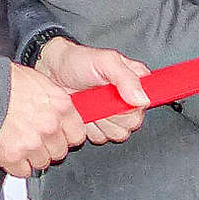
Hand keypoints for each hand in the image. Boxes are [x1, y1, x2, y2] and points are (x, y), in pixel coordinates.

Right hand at [0, 63, 84, 176]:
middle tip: (35, 138)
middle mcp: (50, 126)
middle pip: (60, 152)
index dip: (66, 137)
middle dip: (48, 147)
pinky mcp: (13, 156)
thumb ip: (55, 104)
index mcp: (61, 107)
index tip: (59, 136)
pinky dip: (16, 165)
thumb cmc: (6, 82)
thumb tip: (60, 114)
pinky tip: (11, 152)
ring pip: (42, 163)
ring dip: (32, 156)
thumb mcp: (41, 83)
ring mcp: (32, 143)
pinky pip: (23, 171)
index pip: (77, 136)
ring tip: (20, 142)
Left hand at [35, 39, 150, 143]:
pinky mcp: (98, 127)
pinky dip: (89, 128)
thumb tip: (142, 99)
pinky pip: (101, 138)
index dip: (131, 104)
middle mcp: (128, 100)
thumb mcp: (105, 61)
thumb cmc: (78, 61)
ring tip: (90, 103)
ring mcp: (113, 115)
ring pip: (117, 133)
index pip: (146, 104)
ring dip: (100, 121)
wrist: (52, 72)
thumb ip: (126, 78)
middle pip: (132, 123)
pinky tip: (84, 113)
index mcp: (136, 81)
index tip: (116, 97)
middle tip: (99, 97)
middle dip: (112, 113)